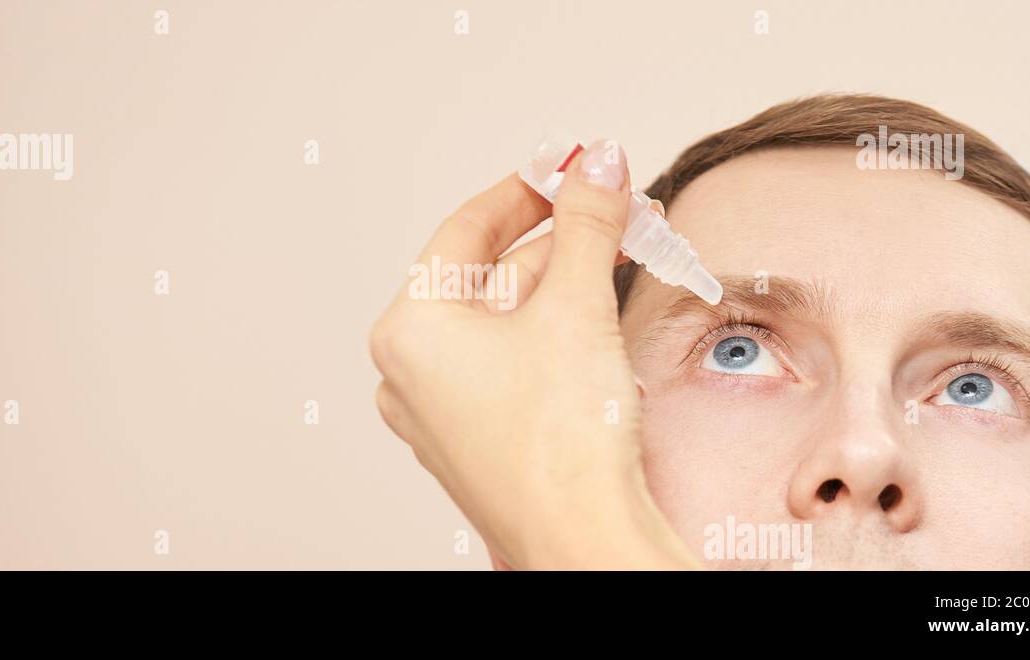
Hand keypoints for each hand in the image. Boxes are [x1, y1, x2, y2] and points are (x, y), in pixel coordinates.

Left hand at [370, 140, 699, 568]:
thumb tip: (598, 167)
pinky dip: (555, 332)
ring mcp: (443, 412)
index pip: (464, 231)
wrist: (585, 540)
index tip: (568, 166)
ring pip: (505, 322)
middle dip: (558, 239)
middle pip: (489, 275)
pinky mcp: (480, 440)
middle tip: (612, 204)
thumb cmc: (560, 443)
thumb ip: (586, 223)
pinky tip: (598, 313)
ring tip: (621, 250)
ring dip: (564, 283)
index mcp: (408, 330)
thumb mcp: (577, 305)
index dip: (525, 190)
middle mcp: (412, 372)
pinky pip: (512, 364)